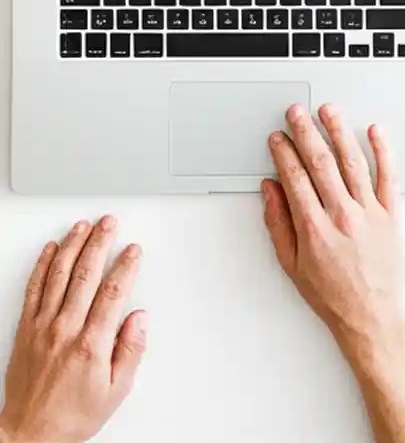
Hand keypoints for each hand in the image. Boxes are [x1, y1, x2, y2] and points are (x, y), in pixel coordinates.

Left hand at [0, 218, 145, 442]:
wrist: (31, 432)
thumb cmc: (73, 414)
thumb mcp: (116, 389)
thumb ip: (130, 350)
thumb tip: (138, 320)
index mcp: (91, 344)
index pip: (112, 293)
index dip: (125, 266)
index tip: (133, 250)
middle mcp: (64, 330)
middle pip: (84, 276)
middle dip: (99, 244)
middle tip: (109, 224)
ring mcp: (42, 328)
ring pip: (57, 276)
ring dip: (71, 247)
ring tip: (82, 227)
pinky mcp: (25, 330)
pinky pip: (33, 290)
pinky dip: (41, 267)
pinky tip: (49, 251)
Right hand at [262, 104, 404, 344]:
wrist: (372, 315)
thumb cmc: (333, 294)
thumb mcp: (292, 264)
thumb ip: (279, 224)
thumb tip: (270, 190)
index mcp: (315, 228)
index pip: (295, 178)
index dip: (284, 153)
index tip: (277, 137)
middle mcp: (343, 215)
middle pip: (321, 163)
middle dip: (306, 132)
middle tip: (296, 112)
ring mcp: (371, 213)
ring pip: (353, 162)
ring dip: (339, 132)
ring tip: (329, 111)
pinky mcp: (392, 215)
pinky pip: (389, 176)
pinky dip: (383, 151)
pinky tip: (375, 132)